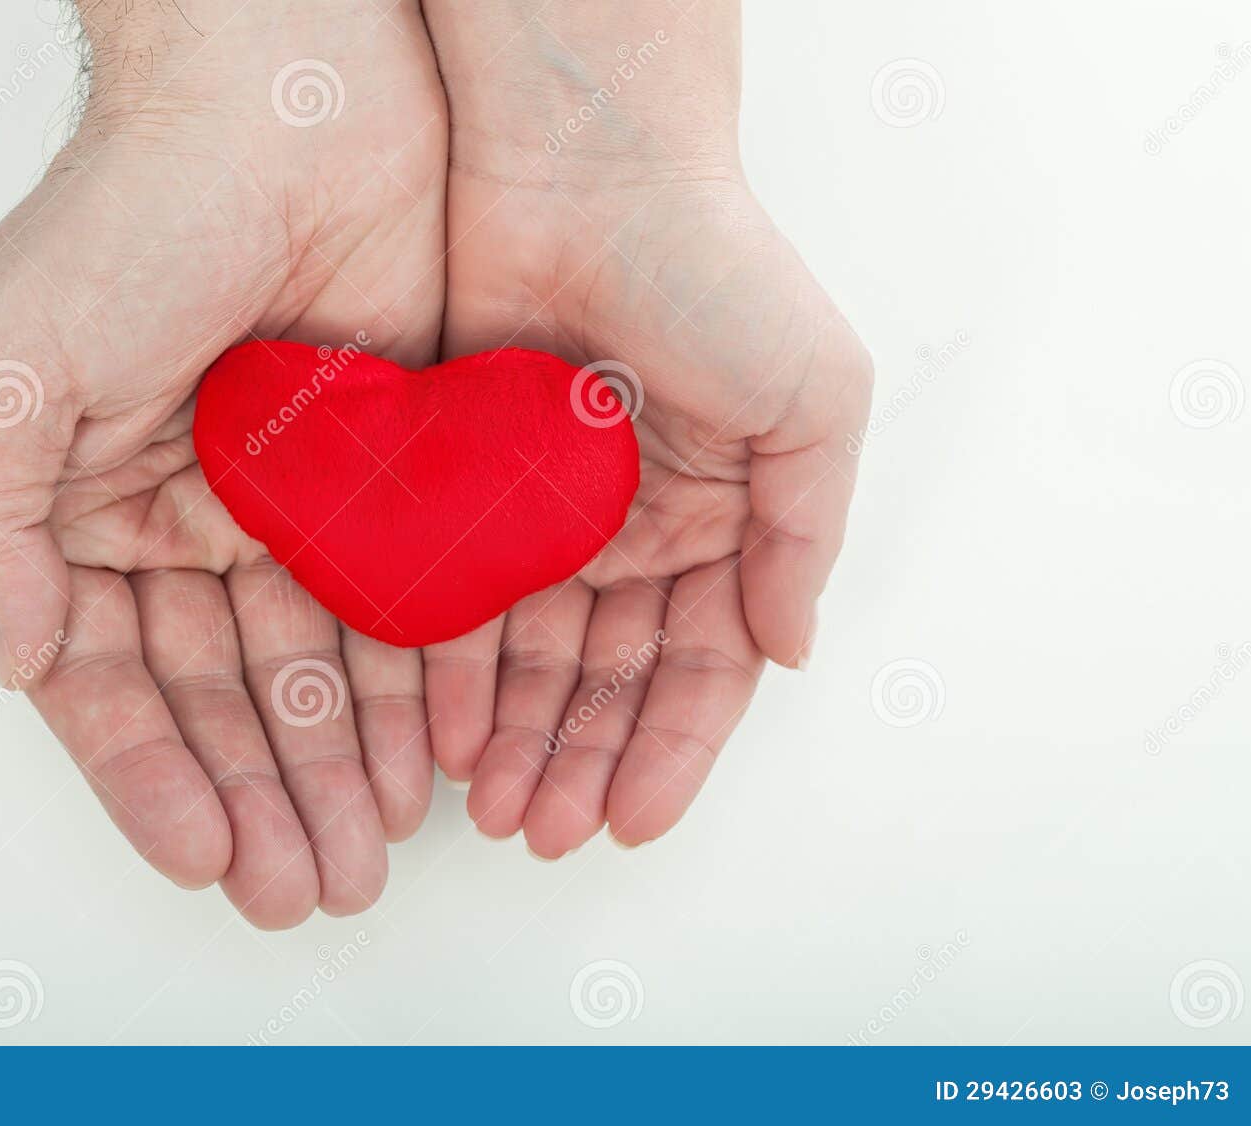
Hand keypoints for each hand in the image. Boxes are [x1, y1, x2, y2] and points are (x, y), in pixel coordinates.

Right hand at [0, 1, 446, 927]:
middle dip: (263, 795)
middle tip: (304, 890)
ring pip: (319, 666)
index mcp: (86, 507)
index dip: (152, 776)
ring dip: (339, 764)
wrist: (283, 103)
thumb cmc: (126, 218)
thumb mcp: (4, 371)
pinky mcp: (386, 473)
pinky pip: (401, 601)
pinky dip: (411, 685)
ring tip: (366, 856)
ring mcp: (293, 499)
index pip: (115, 678)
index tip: (201, 859)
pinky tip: (427, 760)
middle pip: (226, 693)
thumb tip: (18, 661)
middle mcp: (189, 517)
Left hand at [420, 1, 872, 855]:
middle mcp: (633, 529)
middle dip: (582, 759)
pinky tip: (439, 732)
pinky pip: (455, 597)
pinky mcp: (466, 485)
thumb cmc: (712, 270)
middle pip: (608, 678)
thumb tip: (791, 651)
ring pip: (529, 657)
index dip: (670, 750)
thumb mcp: (812, 403)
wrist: (581, 167)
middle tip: (549, 834)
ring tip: (494, 809)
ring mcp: (547, 512)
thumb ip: (802, 536)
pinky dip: (451, 670)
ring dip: (516, 735)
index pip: (700, 667)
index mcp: (721, 520)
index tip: (632, 820)